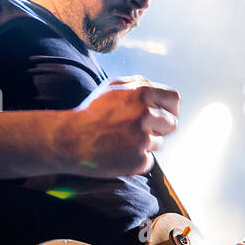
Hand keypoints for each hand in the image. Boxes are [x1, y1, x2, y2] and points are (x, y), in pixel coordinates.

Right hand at [55, 75, 178, 176]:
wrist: (70, 140)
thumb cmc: (92, 113)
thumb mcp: (113, 87)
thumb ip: (139, 84)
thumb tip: (159, 90)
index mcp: (142, 93)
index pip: (174, 99)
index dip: (169, 108)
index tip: (162, 114)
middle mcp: (146, 114)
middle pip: (172, 123)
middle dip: (159, 128)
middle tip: (139, 130)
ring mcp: (143, 138)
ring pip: (158, 143)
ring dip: (145, 144)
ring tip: (122, 141)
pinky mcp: (139, 160)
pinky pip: (148, 161)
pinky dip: (137, 160)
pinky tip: (119, 154)